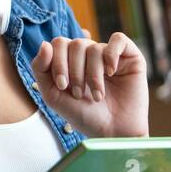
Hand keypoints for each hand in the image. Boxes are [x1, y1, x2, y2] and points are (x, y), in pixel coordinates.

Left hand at [32, 30, 148, 137]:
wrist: (112, 131)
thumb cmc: (83, 115)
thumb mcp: (53, 95)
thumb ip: (40, 69)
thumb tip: (45, 43)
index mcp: (70, 60)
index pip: (58, 44)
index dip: (57, 62)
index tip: (63, 86)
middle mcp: (89, 54)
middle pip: (75, 43)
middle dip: (74, 71)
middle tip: (79, 94)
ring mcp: (109, 54)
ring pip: (94, 47)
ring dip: (93, 75)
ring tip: (97, 96)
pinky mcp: (130, 56)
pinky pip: (119, 39)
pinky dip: (111, 54)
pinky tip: (111, 72)